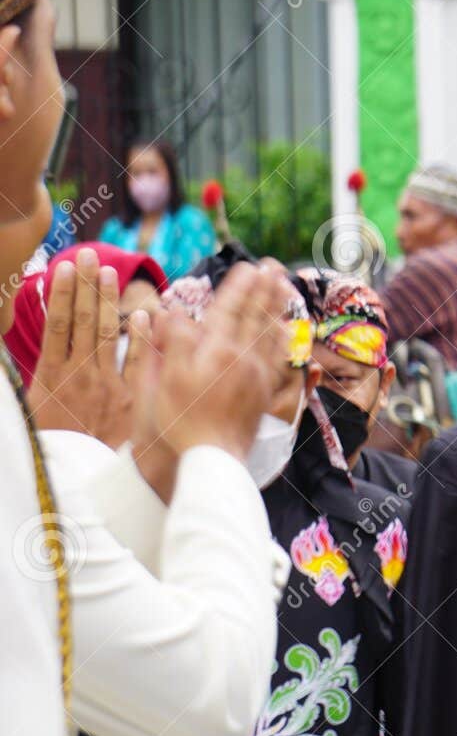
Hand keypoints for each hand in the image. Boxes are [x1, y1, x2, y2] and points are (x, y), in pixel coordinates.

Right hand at [27, 250, 134, 445]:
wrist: (77, 480)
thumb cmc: (54, 446)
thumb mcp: (36, 408)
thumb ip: (41, 379)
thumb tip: (37, 346)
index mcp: (50, 373)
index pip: (57, 322)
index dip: (62, 292)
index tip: (63, 267)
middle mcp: (78, 373)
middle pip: (82, 320)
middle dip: (85, 285)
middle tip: (87, 254)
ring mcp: (106, 383)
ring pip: (106, 334)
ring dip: (108, 301)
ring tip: (109, 271)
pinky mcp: (130, 398)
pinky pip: (137, 362)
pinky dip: (140, 337)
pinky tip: (143, 314)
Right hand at [133, 263, 284, 494]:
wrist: (211, 458)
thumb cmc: (180, 420)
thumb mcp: (164, 379)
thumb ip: (172, 341)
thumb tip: (173, 310)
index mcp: (216, 352)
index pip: (230, 310)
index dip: (239, 286)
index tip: (248, 266)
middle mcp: (242, 360)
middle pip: (256, 316)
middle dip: (264, 289)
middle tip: (274, 266)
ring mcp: (258, 376)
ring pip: (271, 333)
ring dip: (277, 307)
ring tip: (284, 286)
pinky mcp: (264, 393)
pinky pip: (280, 359)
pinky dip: (285, 339)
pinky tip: (289, 330)